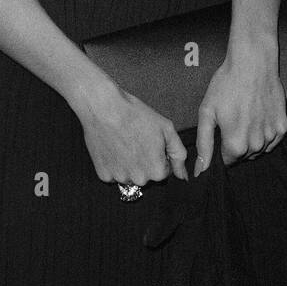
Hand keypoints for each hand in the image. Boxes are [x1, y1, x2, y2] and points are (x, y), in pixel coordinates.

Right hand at [73, 82, 187, 188]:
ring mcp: (119, 177)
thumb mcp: (166, 128)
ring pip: (129, 176)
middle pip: (146, 174)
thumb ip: (179, 154)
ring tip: (122, 142)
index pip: (164, 170)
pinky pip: (112, 175)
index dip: (158, 154)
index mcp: (157, 170)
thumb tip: (183, 175)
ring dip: (128, 164)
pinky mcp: (103, 174)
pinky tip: (111, 147)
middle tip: (135, 139)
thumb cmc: (134, 114)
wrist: (103, 106)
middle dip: (144, 161)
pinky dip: (112, 164)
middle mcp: (139, 179)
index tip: (148, 140)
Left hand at [196, 44, 286, 170]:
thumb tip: (199, 170)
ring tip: (244, 115)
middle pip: (243, 155)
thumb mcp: (207, 112)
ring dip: (250, 139)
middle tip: (231, 120)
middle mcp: (257, 145)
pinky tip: (256, 115)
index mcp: (236, 144)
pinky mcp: (283, 126)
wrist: (252, 64)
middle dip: (235, 143)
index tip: (220, 132)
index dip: (221, 147)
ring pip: (258, 149)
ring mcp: (272, 136)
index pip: (228, 160)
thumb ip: (204, 144)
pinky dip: (264, 133)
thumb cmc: (226, 84)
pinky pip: (272, 140)